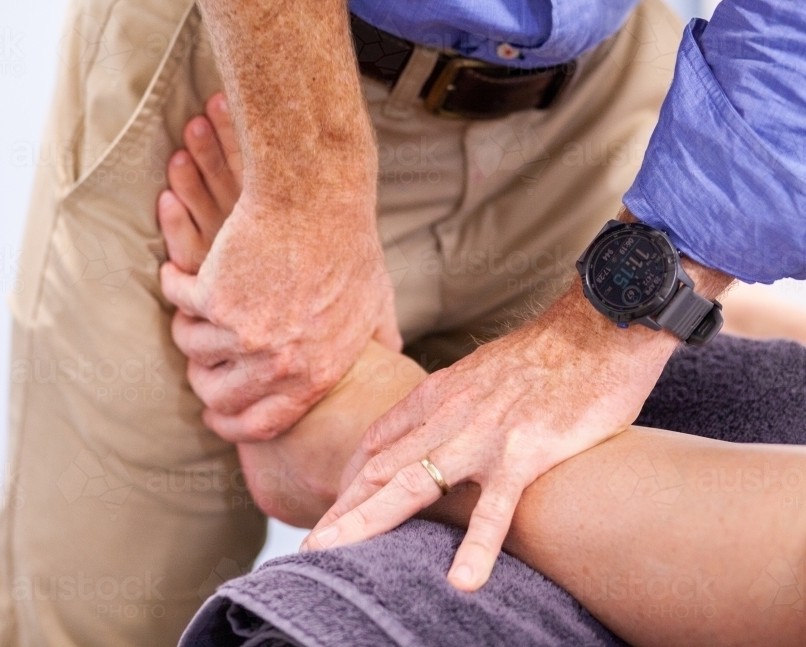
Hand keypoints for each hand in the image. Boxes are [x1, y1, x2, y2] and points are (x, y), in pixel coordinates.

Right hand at [160, 95, 401, 442]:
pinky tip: (179, 272)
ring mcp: (244, 333)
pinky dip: (176, 283)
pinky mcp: (212, 298)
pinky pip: (178, 301)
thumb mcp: (376, 298)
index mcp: (316, 373)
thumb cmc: (348, 240)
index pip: (262, 424)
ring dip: (187, 325)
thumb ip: (377, 336)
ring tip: (192, 305)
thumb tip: (391, 353)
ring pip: (190, 345)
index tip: (214, 415)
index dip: (232, 423)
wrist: (316, 192)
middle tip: (194, 361)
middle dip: (201, 379)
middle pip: (216, 395)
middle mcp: (279, 363)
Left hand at [301, 285, 680, 590]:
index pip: (381, 441)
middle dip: (343, 508)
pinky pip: (495, 508)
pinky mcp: (525, 452)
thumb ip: (455, 401)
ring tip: (333, 554)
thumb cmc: (550, 353)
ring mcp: (483, 436)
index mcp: (440, 395)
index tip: (336, 505)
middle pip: (382, 469)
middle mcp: (449, 415)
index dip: (354, 477)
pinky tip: (461, 581)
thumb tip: (436, 425)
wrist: (597, 326)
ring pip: (414, 485)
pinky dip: (477, 545)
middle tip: (311, 543)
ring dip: (368, 522)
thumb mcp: (484, 371)